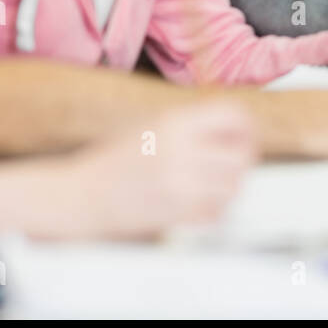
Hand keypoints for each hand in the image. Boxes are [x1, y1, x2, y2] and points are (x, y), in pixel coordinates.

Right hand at [70, 100, 257, 239]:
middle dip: (244, 160)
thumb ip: (192, 123)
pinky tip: (203, 203)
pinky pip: (217, 211)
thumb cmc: (115, 161)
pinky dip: (217, 209)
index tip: (245, 136)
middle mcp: (181, 149)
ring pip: (233, 185)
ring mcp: (180, 183)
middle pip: (242, 153)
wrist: (82, 196)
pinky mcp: (176, 213)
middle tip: (235, 164)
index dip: (246, 126)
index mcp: (175, 121)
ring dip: (231, 186)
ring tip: (217, 185)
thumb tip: (235, 124)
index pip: (234, 114)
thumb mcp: (153, 125)